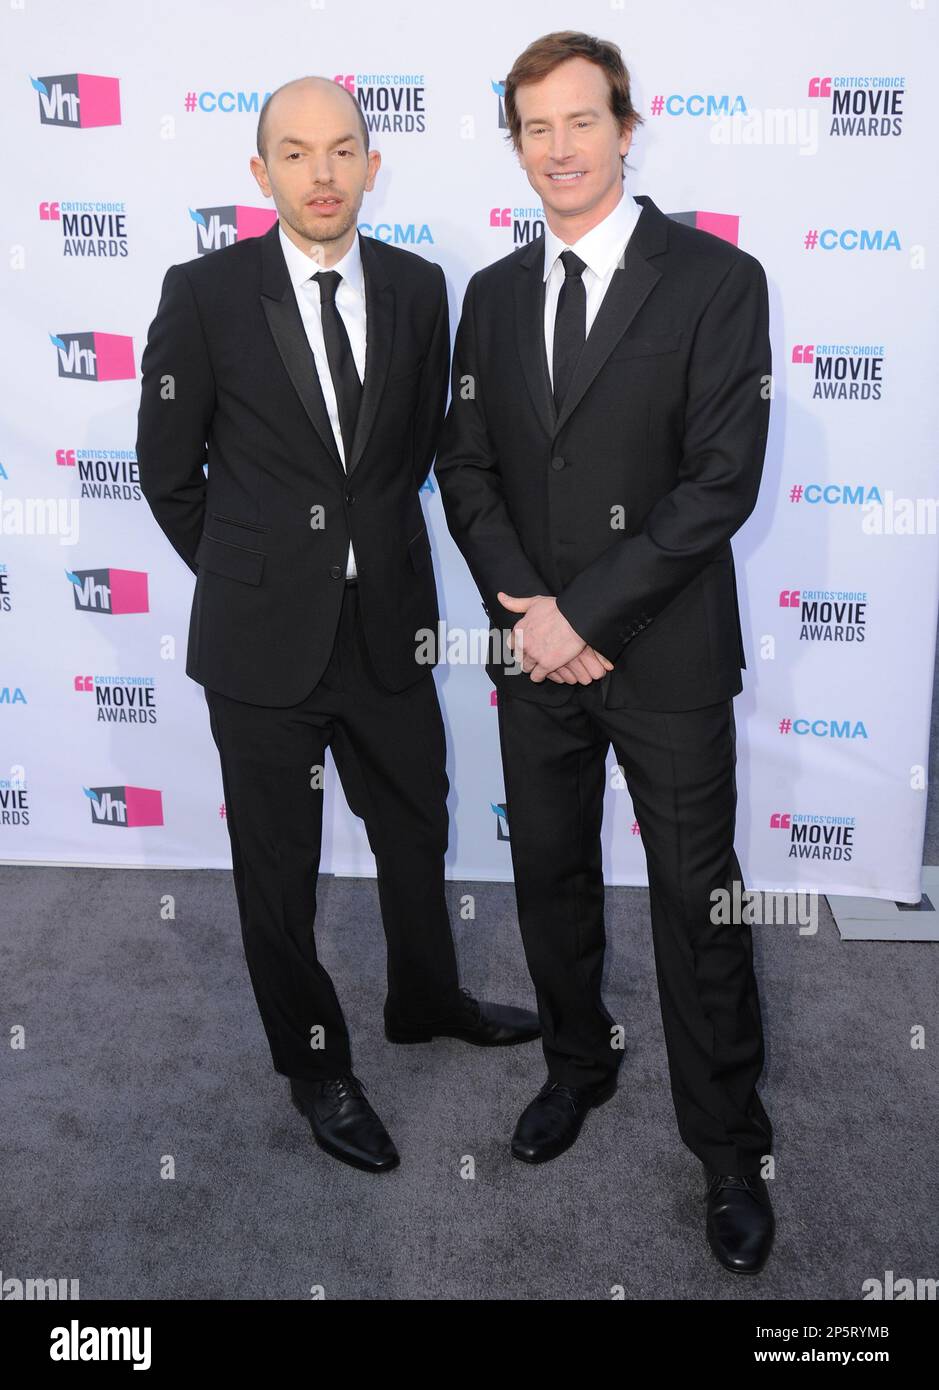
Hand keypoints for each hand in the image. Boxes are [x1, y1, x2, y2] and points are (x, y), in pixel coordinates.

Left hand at [498, 592, 612, 683]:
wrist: (575, 618)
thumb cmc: (557, 608)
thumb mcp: (533, 602)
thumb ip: (515, 603)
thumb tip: (500, 597)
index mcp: (519, 630)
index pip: (511, 644)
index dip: (519, 646)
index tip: (527, 646)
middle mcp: (523, 644)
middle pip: (518, 658)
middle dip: (525, 657)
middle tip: (536, 655)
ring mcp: (534, 655)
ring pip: (526, 668)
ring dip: (532, 667)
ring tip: (541, 664)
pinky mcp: (546, 665)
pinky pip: (536, 677)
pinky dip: (540, 676)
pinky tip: (546, 672)